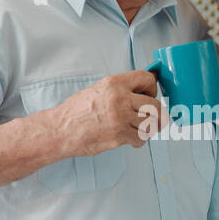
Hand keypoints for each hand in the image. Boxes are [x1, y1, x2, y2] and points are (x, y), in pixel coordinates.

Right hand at [49, 70, 166, 155]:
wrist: (61, 129)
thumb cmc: (76, 111)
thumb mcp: (99, 89)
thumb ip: (121, 89)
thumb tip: (142, 90)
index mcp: (115, 83)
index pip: (147, 79)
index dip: (152, 88)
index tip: (150, 94)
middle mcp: (120, 99)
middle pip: (155, 105)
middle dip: (156, 113)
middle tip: (151, 116)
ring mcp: (121, 118)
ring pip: (151, 123)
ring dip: (149, 128)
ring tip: (140, 129)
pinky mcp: (119, 136)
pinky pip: (141, 138)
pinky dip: (139, 140)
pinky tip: (131, 138)